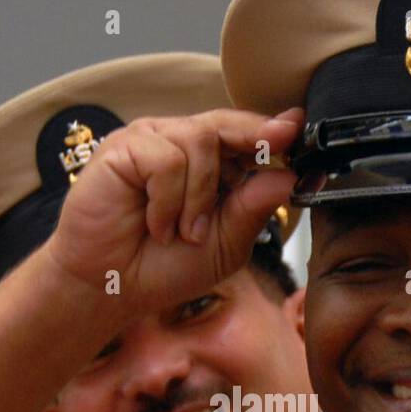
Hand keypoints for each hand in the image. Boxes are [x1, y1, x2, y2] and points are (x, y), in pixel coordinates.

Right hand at [44, 107, 302, 311]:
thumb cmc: (163, 267)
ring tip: (180, 233)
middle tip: (278, 140)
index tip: (297, 127)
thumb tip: (289, 176)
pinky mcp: (122, 148)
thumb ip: (253, 209)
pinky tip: (155, 224)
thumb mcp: (224, 244)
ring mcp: (150, 142)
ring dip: (198, 198)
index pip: (244, 137)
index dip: (272, 131)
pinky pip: (165, 160)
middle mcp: (179, 145)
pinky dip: (167, 201)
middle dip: (254, 135)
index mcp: (209, 165)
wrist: (113, 288)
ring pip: (200, 142)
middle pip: (227, 123)